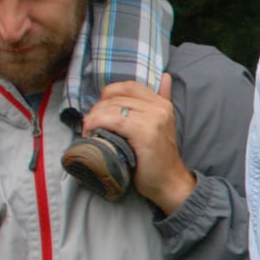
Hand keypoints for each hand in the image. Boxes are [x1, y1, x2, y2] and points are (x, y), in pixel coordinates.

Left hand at [82, 74, 195, 212]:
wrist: (169, 182)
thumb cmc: (159, 158)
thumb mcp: (162, 124)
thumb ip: (163, 100)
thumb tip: (165, 77)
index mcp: (162, 103)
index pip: (128, 86)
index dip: (109, 94)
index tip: (100, 111)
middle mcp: (159, 108)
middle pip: (117, 96)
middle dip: (97, 108)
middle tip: (89, 124)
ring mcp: (153, 119)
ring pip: (112, 107)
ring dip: (93, 117)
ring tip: (89, 131)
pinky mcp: (144, 132)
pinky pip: (113, 120)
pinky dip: (97, 124)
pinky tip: (91, 133)